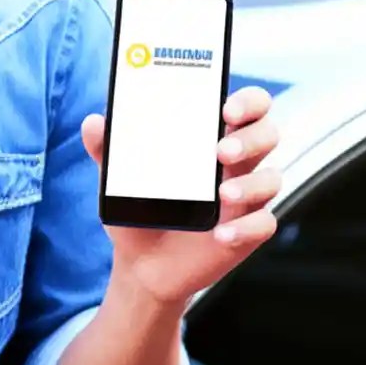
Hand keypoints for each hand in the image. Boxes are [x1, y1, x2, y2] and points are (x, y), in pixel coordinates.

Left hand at [83, 86, 282, 305]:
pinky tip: (221, 233)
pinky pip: (263, 224)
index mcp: (209, 140)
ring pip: (272, 179)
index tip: (227, 108)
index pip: (246, 107)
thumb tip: (93, 122)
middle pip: (267, 134)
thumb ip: (107, 149)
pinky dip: (245, 228)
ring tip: (222, 194)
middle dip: (252, 137)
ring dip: (251, 184)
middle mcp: (235, 165)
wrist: (141, 263)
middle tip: (221, 150)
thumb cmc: (139, 208)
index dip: (248, 102)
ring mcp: (245, 198)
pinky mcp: (246, 232)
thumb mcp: (119, 178)